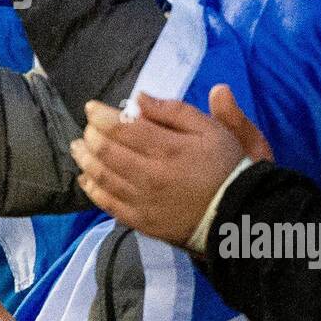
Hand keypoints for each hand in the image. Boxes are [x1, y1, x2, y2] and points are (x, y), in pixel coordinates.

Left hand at [71, 85, 271, 247]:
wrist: (241, 216)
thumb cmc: (228, 167)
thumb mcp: (213, 130)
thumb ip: (176, 111)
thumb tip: (141, 98)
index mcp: (169, 149)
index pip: (121, 128)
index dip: (100, 115)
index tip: (92, 107)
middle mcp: (151, 176)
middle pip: (106, 151)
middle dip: (90, 135)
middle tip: (87, 127)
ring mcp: (144, 202)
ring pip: (102, 177)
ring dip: (85, 159)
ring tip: (78, 147)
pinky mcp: (142, 222)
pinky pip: (108, 204)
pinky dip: (92, 189)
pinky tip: (86, 178)